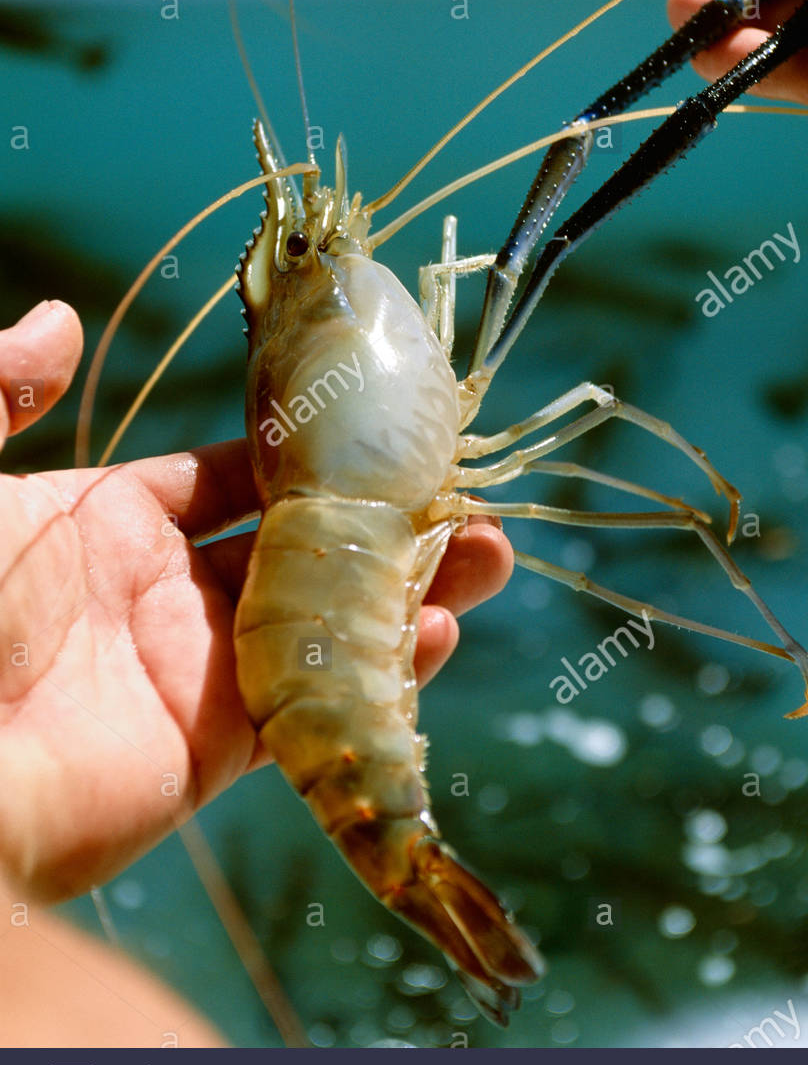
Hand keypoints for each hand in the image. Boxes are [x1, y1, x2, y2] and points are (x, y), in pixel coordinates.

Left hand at [0, 301, 512, 902]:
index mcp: (108, 523)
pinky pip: (315, 703)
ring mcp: (195, 671)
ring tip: (489, 552)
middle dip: (382, 518)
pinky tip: (439, 631)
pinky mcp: (214, 749)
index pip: (229, 476)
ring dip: (406, 588)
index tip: (378, 422)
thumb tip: (61, 315)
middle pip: (298, 544)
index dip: (302, 449)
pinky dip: (382, 675)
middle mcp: (164, 593)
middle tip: (462, 489)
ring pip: (324, 621)